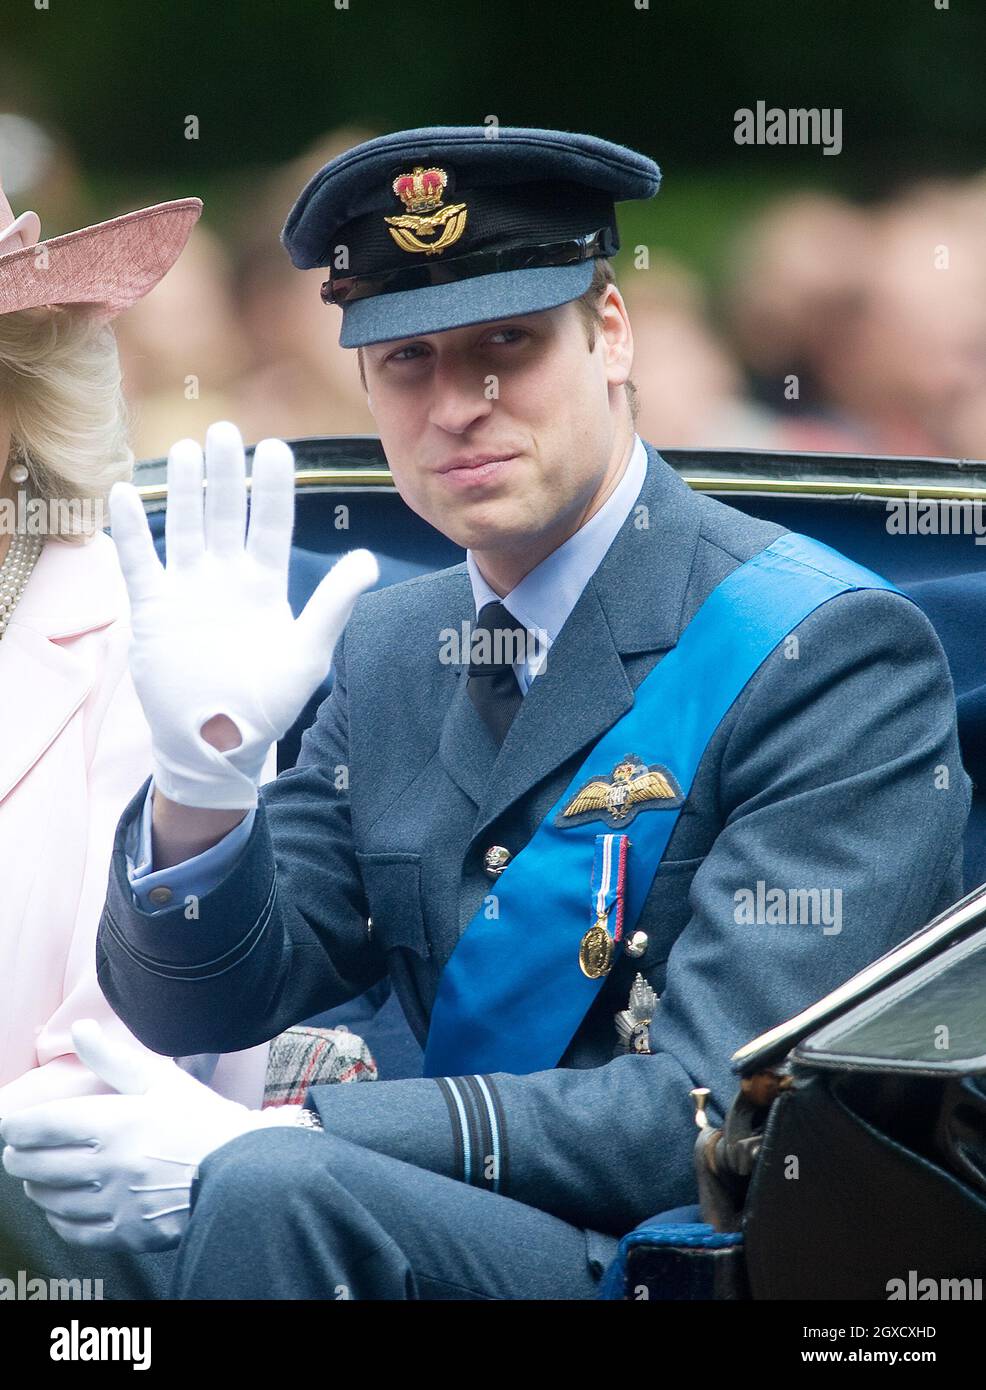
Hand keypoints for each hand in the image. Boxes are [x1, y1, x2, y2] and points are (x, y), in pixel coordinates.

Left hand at [0, 1021, 297, 1251]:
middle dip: (17, 1158)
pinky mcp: (126, 1233)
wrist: (244, 1170)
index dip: (17, 1128)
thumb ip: (112, 1058)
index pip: (41, 1127)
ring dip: (36, 1188)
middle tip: (15, 1153)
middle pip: (36, 1166)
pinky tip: (61, 1208)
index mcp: (114, 1123)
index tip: (13, 1128)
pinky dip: (59, 1219)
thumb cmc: (202, 1120)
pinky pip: (75, 1231)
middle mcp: (108, 1165)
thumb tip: (79, 1029)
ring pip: (51, 1200)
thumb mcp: (160, 1080)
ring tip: (35, 1179)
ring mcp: (115, 1203)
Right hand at [110, 420, 378, 809]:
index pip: (270, 524)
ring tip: (185, 449)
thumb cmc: (268, 704)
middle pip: (225, 513)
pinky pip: (140, 561)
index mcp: (266, 584)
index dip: (272, 488)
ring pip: (185, 526)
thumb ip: (333, 605)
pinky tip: (124, 492)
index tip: (277, 448)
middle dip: (225, 473)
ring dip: (183, 489)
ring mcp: (188, 589)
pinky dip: (132, 529)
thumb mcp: (307, 654)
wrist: (216, 742)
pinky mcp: (153, 609)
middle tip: (225, 431)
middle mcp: (226, 577)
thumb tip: (369, 560)